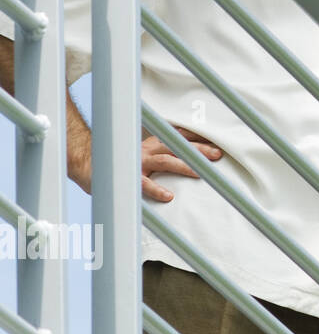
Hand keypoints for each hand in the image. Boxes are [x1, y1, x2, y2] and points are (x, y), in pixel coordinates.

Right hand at [74, 124, 223, 202]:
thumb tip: (185, 153)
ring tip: (201, 172)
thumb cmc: (120, 160)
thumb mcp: (143, 151)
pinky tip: (169, 196)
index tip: (218, 138)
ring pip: (166, 161)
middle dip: (199, 149)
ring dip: (185, 166)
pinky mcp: (128, 177)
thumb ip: (162, 152)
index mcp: (153, 143)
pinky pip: (144, 184)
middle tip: (218, 154)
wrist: (86, 162)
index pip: (179, 136)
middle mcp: (147, 149)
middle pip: (178, 146)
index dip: (199, 137)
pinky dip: (157, 190)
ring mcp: (138, 162)